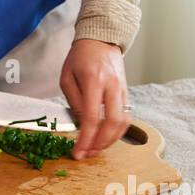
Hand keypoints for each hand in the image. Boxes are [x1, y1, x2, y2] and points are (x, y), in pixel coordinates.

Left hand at [59, 38, 129, 157]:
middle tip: (87, 153)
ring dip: (110, 141)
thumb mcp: (67, 77)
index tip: (77, 152)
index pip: (92, 117)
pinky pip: (126, 117)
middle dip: (100, 144)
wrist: (101, 41)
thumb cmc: (80, 58)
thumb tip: (82, 125)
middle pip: (113, 123)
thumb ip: (74, 101)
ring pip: (123, 123)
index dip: (85, 139)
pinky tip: (105, 137)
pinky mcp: (127, 94)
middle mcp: (112, 86)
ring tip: (95, 149)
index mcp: (94, 80)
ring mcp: (122, 90)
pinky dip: (117, 132)